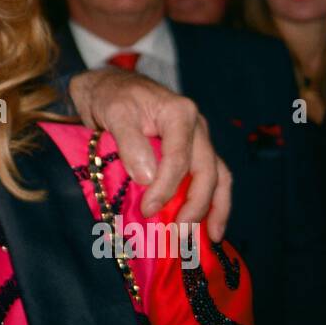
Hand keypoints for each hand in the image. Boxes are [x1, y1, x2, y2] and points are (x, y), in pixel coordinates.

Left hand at [68, 67, 230, 241]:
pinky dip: (212, 202)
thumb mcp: (114, 112)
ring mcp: (197, 139)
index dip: (166, 189)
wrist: (107, 86)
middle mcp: (196, 127)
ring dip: (214, 208)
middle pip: (207, 171)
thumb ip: (130, 141)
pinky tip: (208, 226)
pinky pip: (211, 178)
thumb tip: (147, 177)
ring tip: (210, 238)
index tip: (148, 211)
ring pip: (218, 176)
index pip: (180, 159)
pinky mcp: (192, 151)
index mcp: (180, 114)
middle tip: (179, 235)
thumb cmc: (110, 96)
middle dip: (196, 207)